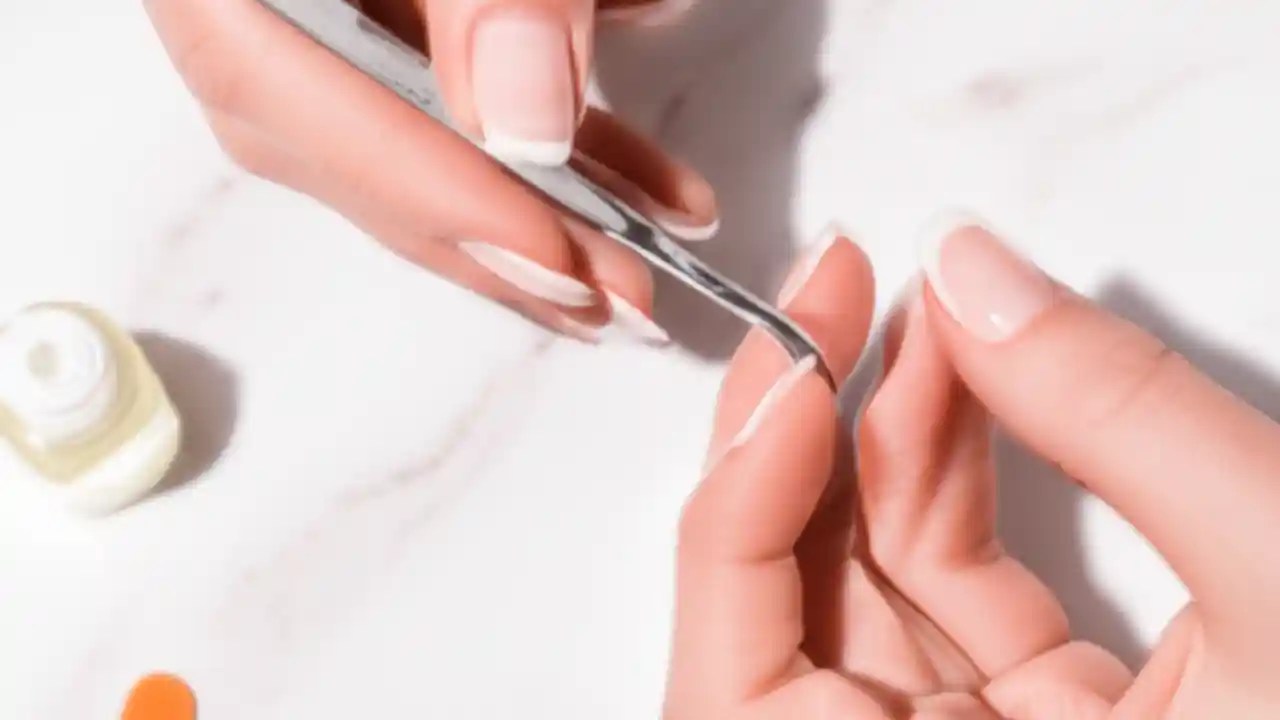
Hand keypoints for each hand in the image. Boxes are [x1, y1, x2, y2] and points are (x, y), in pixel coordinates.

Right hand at [143, 0, 714, 341]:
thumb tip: (523, 120)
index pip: (282, 91)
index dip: (424, 190)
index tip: (552, 260)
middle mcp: (246, 4)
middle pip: (351, 141)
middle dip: (496, 233)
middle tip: (615, 305)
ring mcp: (308, 15)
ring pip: (413, 133)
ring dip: (542, 205)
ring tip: (644, 263)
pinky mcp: (383, 16)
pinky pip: (451, 92)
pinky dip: (560, 135)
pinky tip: (645, 178)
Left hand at [666, 219, 1279, 717]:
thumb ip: (1126, 426)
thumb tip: (976, 273)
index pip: (742, 695)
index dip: (736, 515)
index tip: (797, 365)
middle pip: (792, 611)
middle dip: (807, 433)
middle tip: (846, 292)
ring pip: (867, 583)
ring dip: (884, 433)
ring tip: (929, 313)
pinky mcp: (1045, 714)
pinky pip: (948, 586)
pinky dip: (947, 475)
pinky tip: (968, 378)